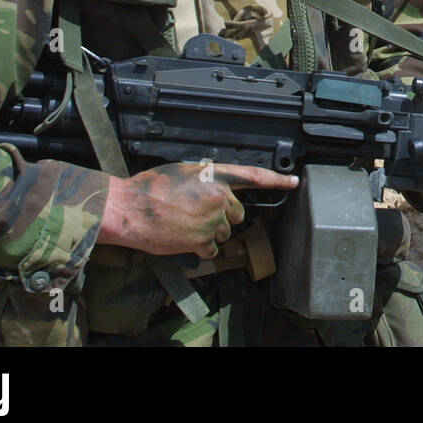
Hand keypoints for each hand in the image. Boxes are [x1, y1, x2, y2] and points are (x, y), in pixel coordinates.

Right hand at [98, 162, 297, 257]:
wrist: (128, 209)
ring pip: (224, 233)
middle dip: (222, 216)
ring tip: (185, 224)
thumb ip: (206, 180)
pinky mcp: (202, 241)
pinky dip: (200, 248)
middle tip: (196, 214)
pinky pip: (212, 250)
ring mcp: (211, 220)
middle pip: (237, 213)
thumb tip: (216, 190)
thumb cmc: (149, 188)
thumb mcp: (183, 172)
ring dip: (210, 233)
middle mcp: (218, 196)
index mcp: (214, 175)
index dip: (277, 180)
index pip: (254, 176)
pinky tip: (183, 238)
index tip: (294, 182)